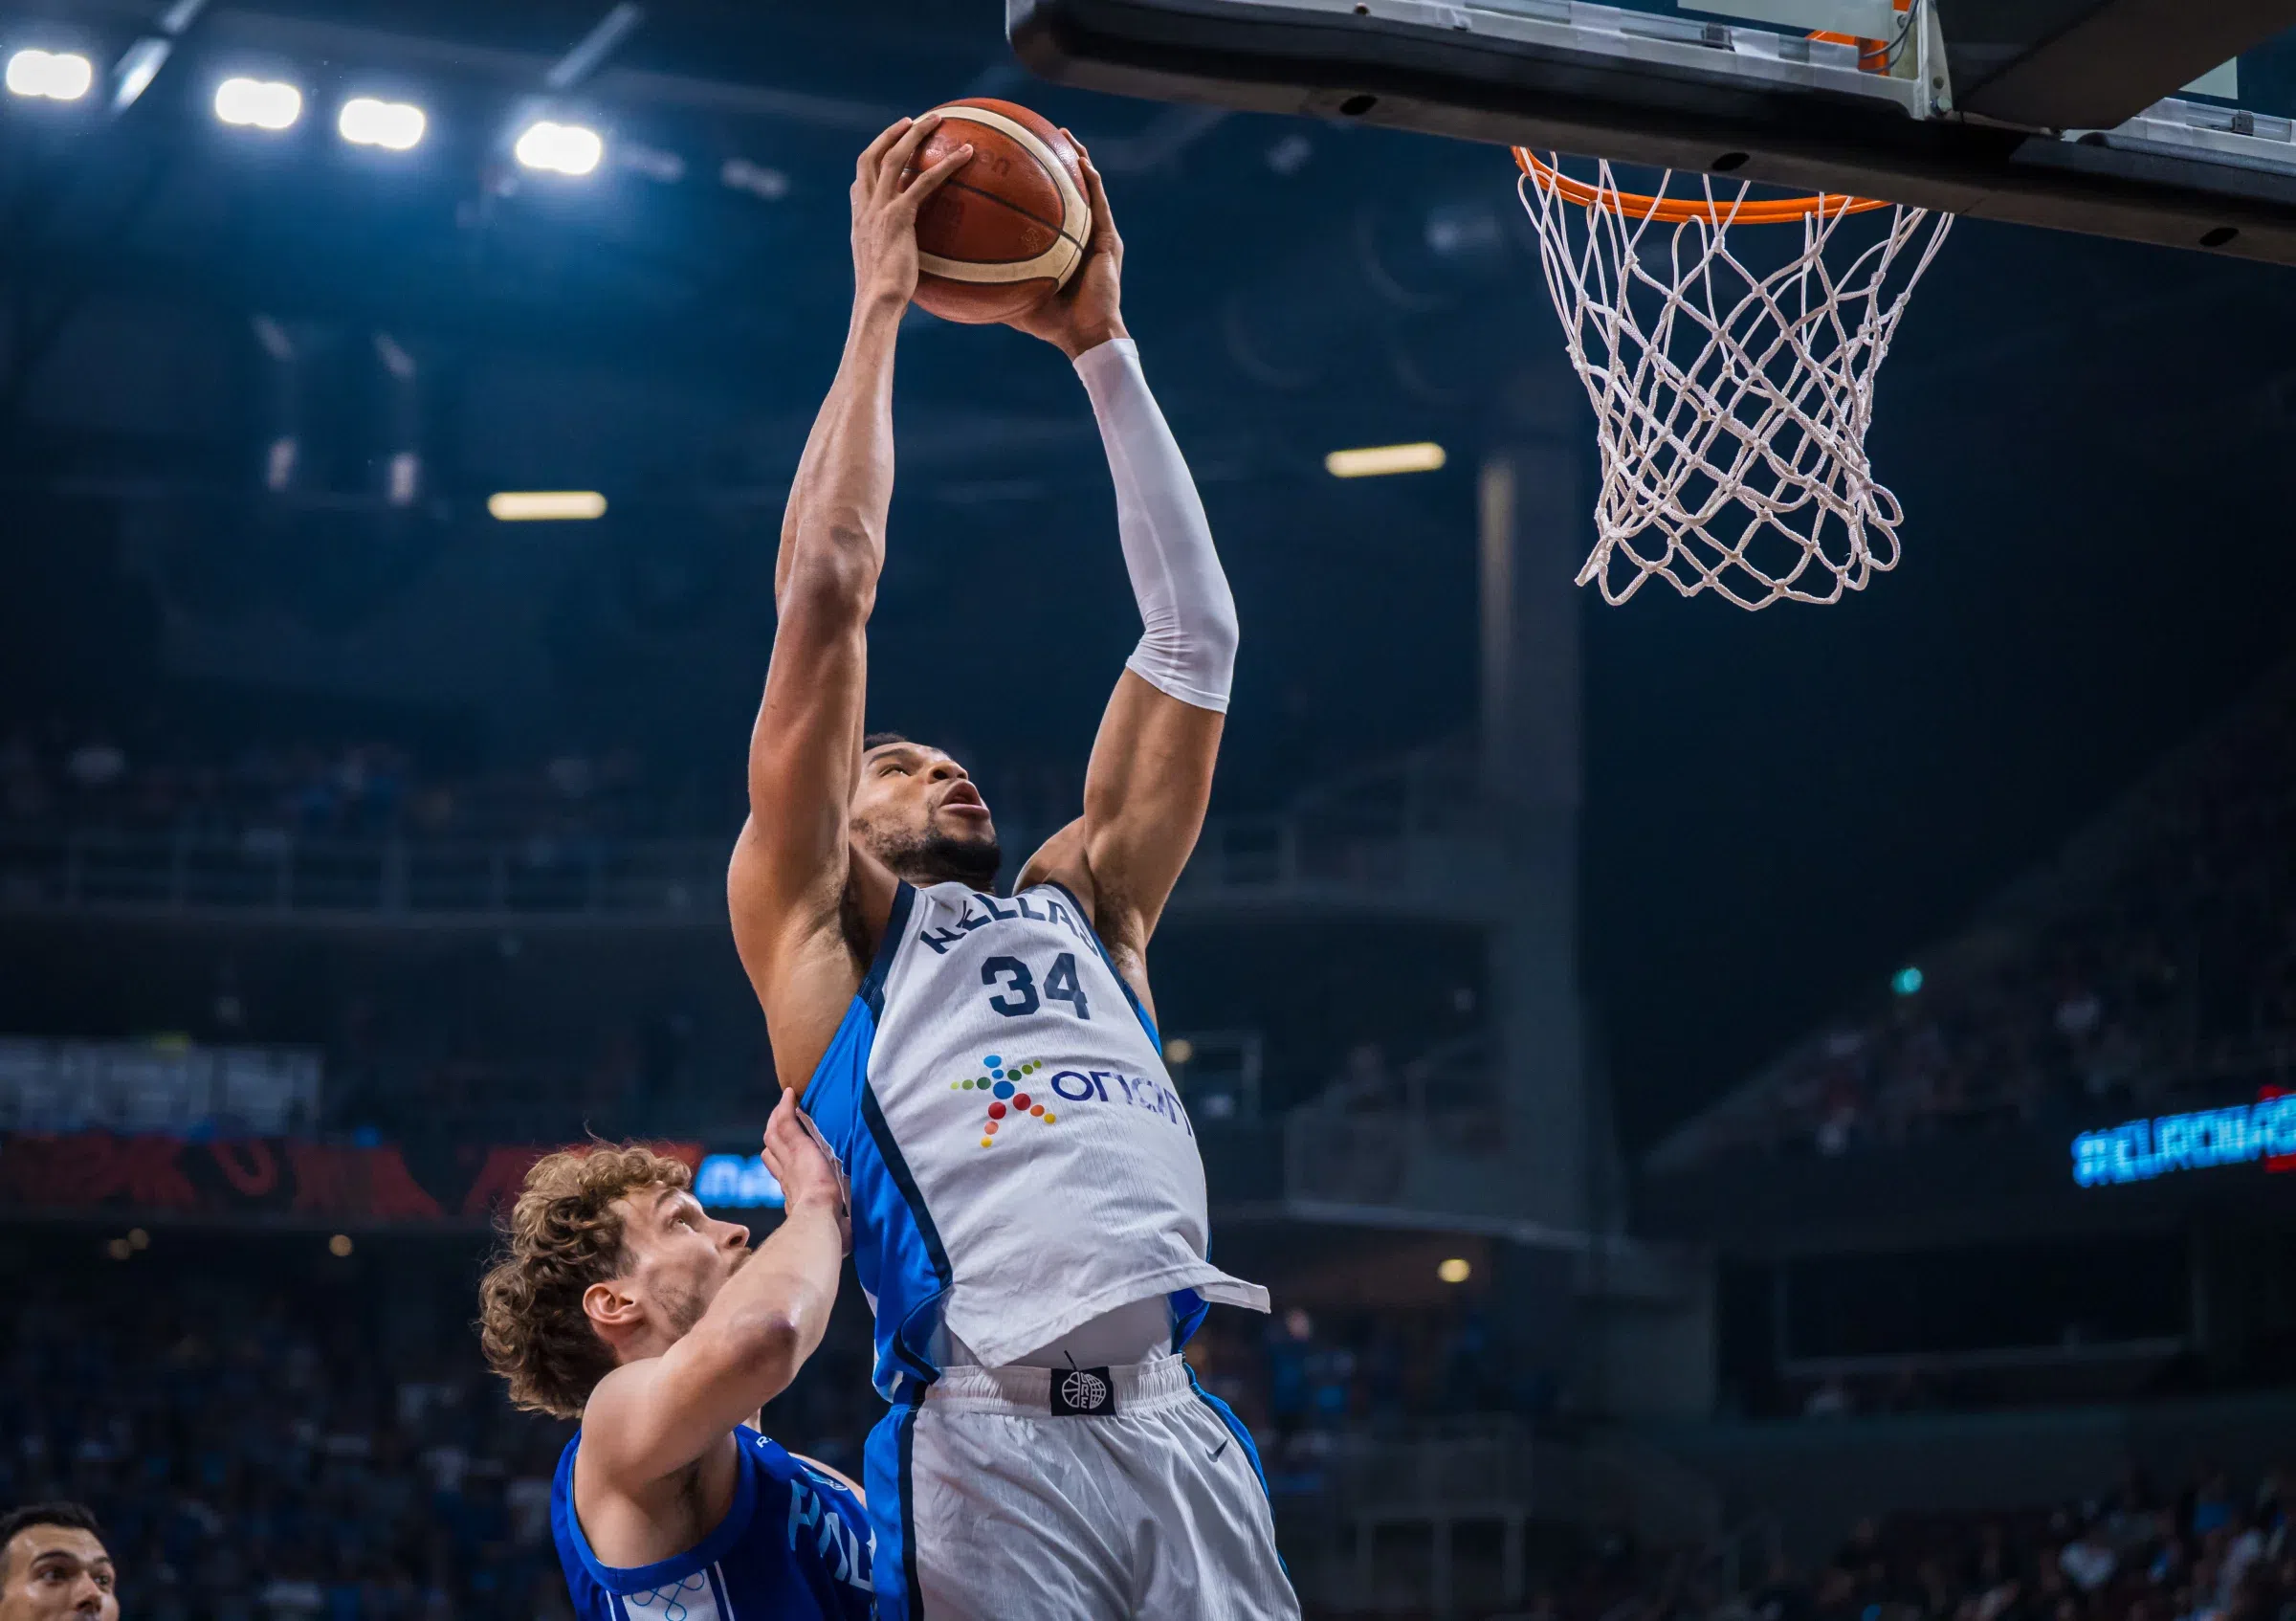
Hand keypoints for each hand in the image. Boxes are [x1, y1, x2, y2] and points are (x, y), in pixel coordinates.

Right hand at [761, 1090, 848, 1246]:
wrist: (821, 1223)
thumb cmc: (830, 1236)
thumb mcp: (835, 1233)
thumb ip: (839, 1232)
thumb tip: (848, 1241)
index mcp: (797, 1196)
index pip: (783, 1175)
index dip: (780, 1164)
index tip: (781, 1157)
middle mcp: (789, 1177)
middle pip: (774, 1151)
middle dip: (774, 1138)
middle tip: (778, 1125)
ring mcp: (790, 1160)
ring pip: (776, 1134)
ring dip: (778, 1119)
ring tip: (784, 1106)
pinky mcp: (798, 1147)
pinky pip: (786, 1121)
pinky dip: (786, 1107)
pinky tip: (790, 1094)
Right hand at [850, 115, 971, 307]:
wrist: (877, 303)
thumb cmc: (885, 298)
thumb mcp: (885, 272)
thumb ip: (894, 257)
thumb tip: (911, 266)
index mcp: (859, 220)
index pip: (860, 181)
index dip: (872, 160)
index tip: (888, 148)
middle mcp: (865, 208)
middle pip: (871, 157)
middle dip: (890, 134)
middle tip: (912, 121)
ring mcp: (879, 209)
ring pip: (894, 158)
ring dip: (915, 134)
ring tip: (937, 119)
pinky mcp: (899, 216)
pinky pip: (923, 181)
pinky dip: (945, 164)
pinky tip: (966, 154)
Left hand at [1003, 134, 1126, 358]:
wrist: (1084, 336)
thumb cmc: (1049, 323)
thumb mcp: (1011, 296)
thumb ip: (987, 284)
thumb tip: (950, 279)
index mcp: (1058, 245)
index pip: (1041, 207)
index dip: (1029, 185)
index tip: (1010, 161)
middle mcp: (1077, 236)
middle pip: (1065, 190)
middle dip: (1052, 161)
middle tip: (1034, 134)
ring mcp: (1095, 235)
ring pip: (1087, 188)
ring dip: (1076, 159)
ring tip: (1062, 134)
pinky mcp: (1109, 239)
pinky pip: (1099, 202)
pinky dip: (1091, 180)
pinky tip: (1080, 160)